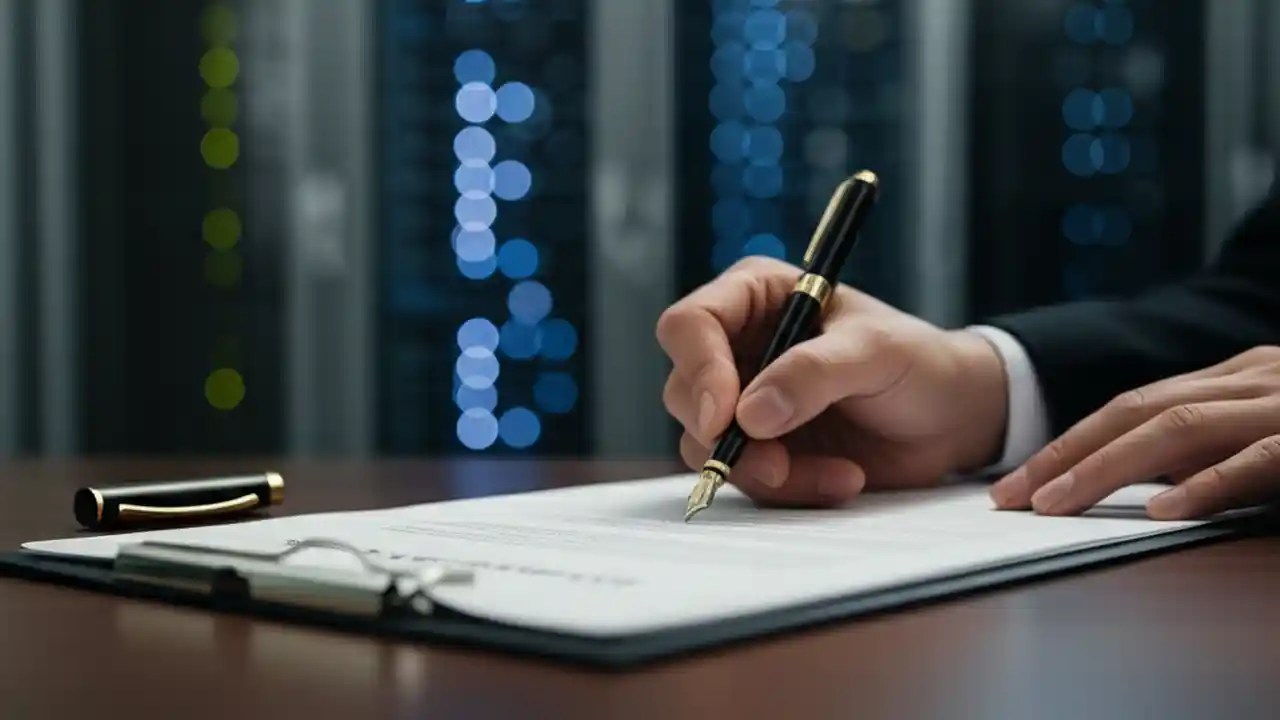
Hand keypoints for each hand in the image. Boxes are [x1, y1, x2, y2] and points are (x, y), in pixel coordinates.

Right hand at [656, 256, 1008, 506]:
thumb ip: (813, 374)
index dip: (698, 369)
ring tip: (836, 473)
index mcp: (756, 297)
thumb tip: (750, 413)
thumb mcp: (874, 353)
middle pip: (684, 391)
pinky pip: (743, 478)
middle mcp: (737, 346)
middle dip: (726, 436)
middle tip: (775, 462)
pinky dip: (789, 488)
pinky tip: (840, 478)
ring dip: (765, 472)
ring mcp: (743, 401)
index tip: (724, 416)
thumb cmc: (917, 363)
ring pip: (706, 445)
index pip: (691, 324)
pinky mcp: (759, 448)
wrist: (951, 418)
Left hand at [990, 346, 1279, 518]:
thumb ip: (1210, 451)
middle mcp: (1251, 381)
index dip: (1067, 446)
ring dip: (1108, 467)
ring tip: (1055, 504)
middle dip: (1065, 455)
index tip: (1015, 486)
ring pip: (1179, 429)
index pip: (1130, 408)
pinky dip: (1207, 484)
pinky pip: (1257, 459)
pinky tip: (1161, 510)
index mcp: (1234, 380)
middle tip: (1009, 497)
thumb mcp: (1268, 430)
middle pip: (1137, 412)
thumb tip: (1148, 485)